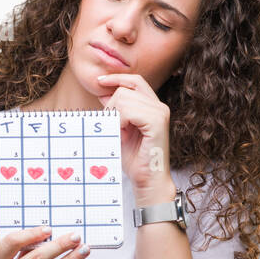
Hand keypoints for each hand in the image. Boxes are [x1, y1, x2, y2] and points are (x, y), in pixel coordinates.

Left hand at [97, 72, 177, 203]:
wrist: (148, 180)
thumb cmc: (135, 159)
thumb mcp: (120, 130)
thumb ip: (115, 111)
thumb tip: (104, 93)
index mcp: (153, 106)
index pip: (134, 80)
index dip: (117, 78)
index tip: (100, 82)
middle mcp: (159, 106)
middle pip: (125, 90)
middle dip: (112, 107)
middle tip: (116, 129)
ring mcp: (160, 113)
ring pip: (124, 98)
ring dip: (116, 117)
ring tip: (121, 134)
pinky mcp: (157, 122)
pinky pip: (128, 111)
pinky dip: (120, 122)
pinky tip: (123, 135)